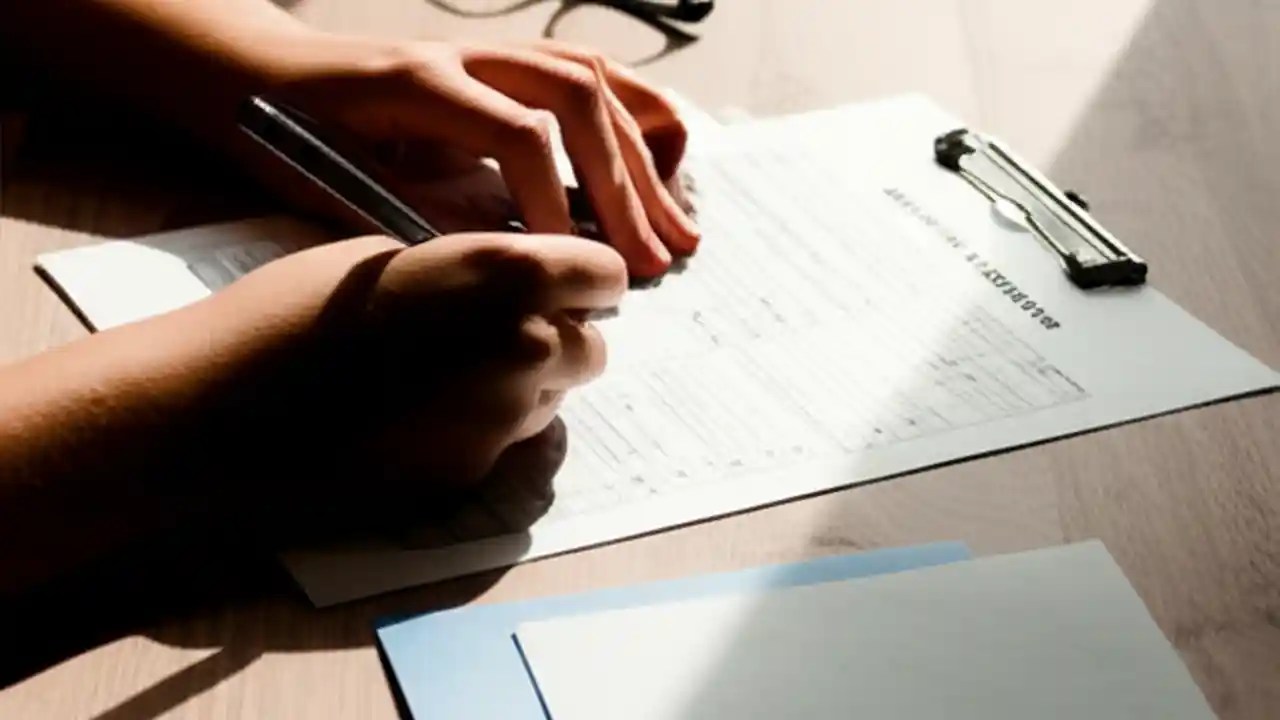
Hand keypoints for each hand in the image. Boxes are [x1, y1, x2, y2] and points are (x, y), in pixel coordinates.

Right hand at [196, 230, 624, 526]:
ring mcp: (501, 423)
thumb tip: (505, 289)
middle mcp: (525, 351)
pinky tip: (416, 418)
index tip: (571, 281)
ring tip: (448, 373)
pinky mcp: (469, 478)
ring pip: (551, 401)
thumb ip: (469, 274)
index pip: (604, 274)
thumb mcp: (387, 259)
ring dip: (525, 386)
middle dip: (561, 338)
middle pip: (591, 350)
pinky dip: (481, 429)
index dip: (587, 277)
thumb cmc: (291, 313)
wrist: (223, 414)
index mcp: (508, 278)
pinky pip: (503, 444)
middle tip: (502, 330)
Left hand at [253, 35, 699, 278]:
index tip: (572, 271)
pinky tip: (664, 163)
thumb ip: (434, 220)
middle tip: (654, 263)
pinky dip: (635, 117)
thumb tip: (521, 264)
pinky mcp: (503, 62)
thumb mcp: (346, 192)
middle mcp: (465, 54)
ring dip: (646, 159)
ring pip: (597, 81)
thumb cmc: (290, 142)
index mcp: (420, 83)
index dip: (556, 208)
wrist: (258, 77)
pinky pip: (589, 73)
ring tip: (680, 228)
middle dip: (625, 189)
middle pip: (578, 101)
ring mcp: (489, 50)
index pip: (521, 135)